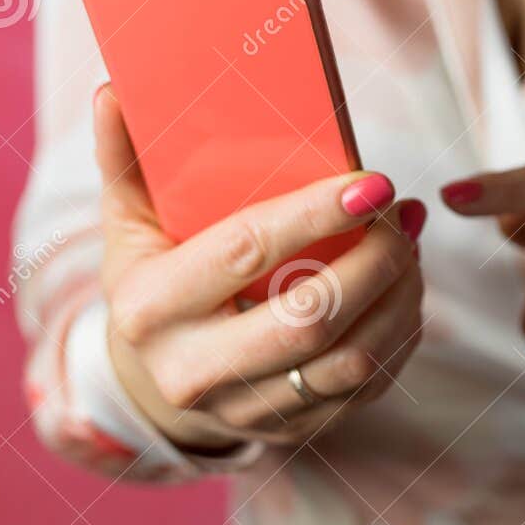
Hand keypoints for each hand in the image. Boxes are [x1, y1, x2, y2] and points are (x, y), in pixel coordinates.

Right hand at [94, 84, 425, 449]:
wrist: (151, 387)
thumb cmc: (151, 284)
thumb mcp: (128, 226)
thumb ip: (124, 160)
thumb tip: (111, 92)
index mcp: (152, 309)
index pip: (246, 253)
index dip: (315, 216)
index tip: (373, 183)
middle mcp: (196, 371)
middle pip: (311, 319)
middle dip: (375, 262)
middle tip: (402, 214)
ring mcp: (247, 411)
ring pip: (351, 362)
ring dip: (401, 298)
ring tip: (412, 244)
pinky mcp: (293, 432)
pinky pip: (367, 388)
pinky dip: (401, 334)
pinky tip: (408, 289)